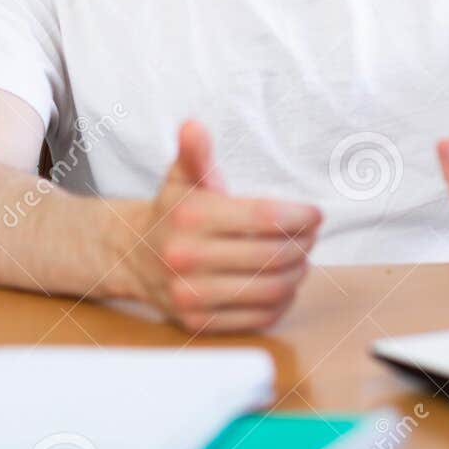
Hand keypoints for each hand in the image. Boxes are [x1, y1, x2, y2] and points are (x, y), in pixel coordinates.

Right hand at [122, 120, 320, 332]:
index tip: (315, 214)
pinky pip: (258, 318)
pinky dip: (282, 302)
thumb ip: (194, 153)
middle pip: (274, 255)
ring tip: (301, 258)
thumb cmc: (173, 212)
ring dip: (298, 273)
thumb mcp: (183, 177)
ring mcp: (190, 295)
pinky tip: (283, 285)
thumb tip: (192, 125)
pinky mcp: (197, 323)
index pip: (266, 217)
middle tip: (311, 236)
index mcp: (190, 216)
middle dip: (303, 244)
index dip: (301, 216)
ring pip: (271, 290)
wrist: (133, 256)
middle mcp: (186, 257)